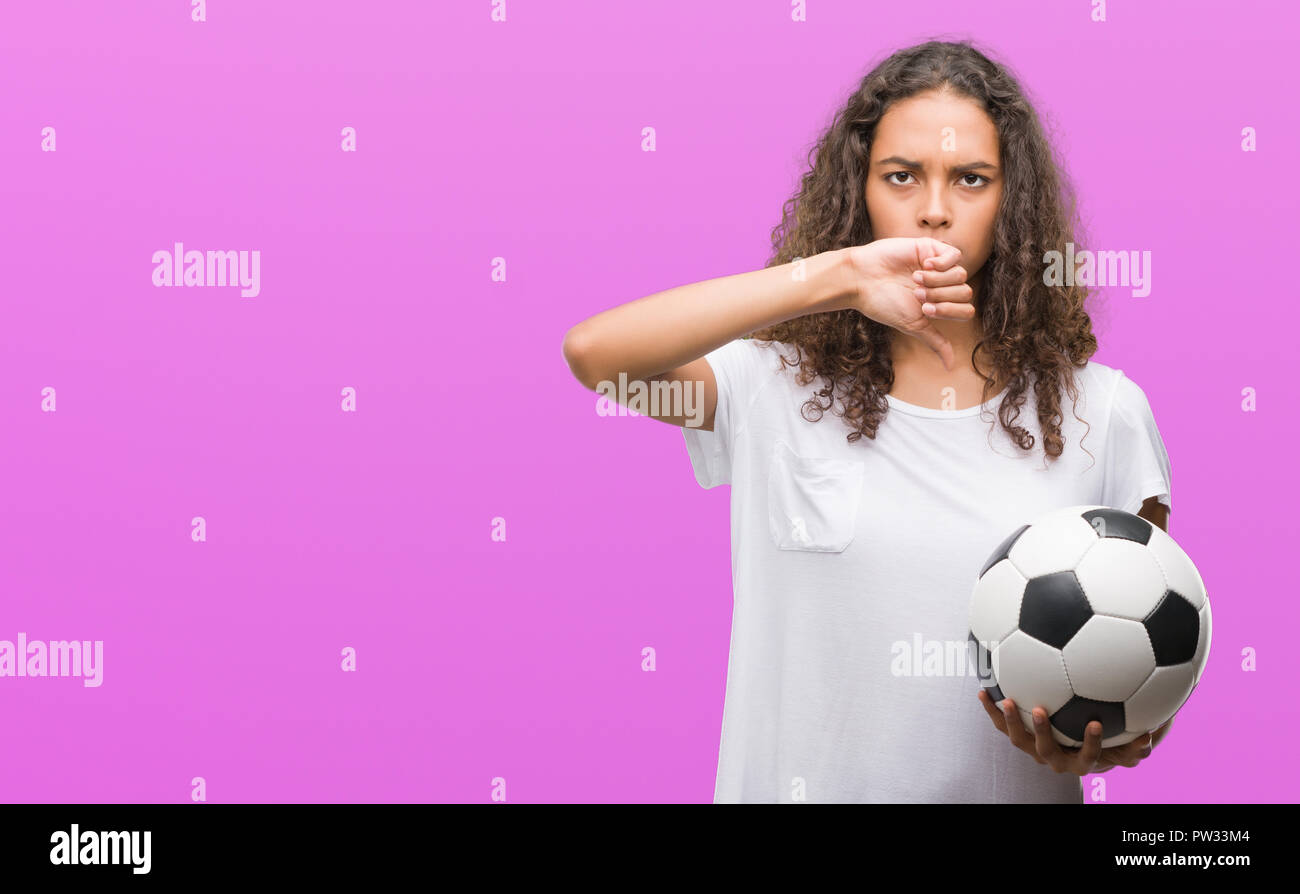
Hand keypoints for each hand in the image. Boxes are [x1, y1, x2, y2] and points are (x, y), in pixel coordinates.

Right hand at [841, 236, 972, 370]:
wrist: (862, 280)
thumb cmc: (884, 303)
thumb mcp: (914, 325)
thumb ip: (935, 342)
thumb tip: (951, 367)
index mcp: (939, 304)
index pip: (965, 310)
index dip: (949, 311)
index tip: (924, 310)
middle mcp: (941, 286)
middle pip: (964, 292)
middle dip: (940, 296)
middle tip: (916, 294)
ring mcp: (938, 266)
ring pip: (961, 275)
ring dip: (938, 280)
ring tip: (915, 279)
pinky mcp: (932, 249)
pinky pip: (955, 255)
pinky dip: (943, 263)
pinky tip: (924, 265)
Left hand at [977, 690, 1168, 774]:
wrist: (1077, 751)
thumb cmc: (1107, 741)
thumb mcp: (1124, 742)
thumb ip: (1141, 736)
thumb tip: (1164, 718)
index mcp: (1084, 760)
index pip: (1090, 757)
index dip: (1092, 744)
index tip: (1097, 724)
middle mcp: (1058, 759)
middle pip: (1048, 752)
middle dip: (1044, 733)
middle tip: (1041, 710)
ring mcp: (1036, 750)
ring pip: (1021, 742)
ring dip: (1012, 722)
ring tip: (1006, 700)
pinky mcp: (1019, 738)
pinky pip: (1002, 725)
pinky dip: (992, 710)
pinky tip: (983, 690)